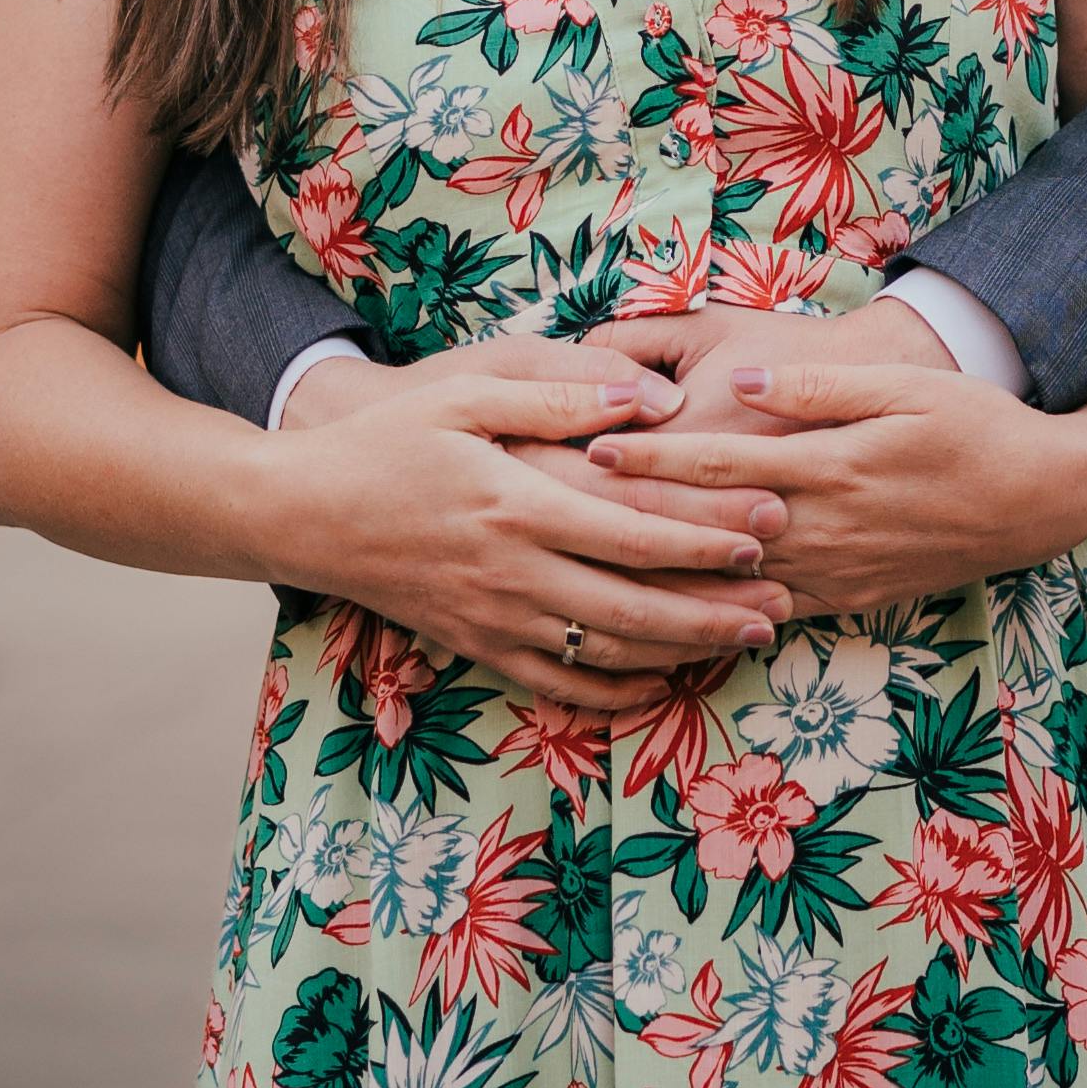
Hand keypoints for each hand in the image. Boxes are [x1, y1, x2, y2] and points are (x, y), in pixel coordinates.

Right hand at [262, 344, 785, 720]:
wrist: (303, 512)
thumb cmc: (389, 440)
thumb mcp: (468, 392)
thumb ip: (560, 394)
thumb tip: (647, 397)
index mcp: (518, 503)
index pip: (635, 529)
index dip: (709, 534)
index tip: (771, 525)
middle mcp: (512, 572)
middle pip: (636, 606)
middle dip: (717, 607)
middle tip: (783, 601)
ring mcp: (493, 619)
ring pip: (607, 654)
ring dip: (683, 652)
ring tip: (744, 640)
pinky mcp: (476, 646)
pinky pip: (557, 686)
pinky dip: (616, 695)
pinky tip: (662, 686)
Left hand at [585, 313, 1086, 624]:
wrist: (1039, 498)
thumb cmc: (970, 424)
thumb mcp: (900, 391)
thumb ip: (815, 389)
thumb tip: (738, 384)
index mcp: (829, 466)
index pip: (718, 464)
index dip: (650, 458)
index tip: (588, 449)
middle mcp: (824, 527)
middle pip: (708, 531)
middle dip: (634, 523)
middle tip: (563, 515)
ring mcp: (834, 571)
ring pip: (729, 581)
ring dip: (662, 577)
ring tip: (595, 572)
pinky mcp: (847, 597)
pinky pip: (767, 612)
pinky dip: (715, 615)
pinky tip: (671, 617)